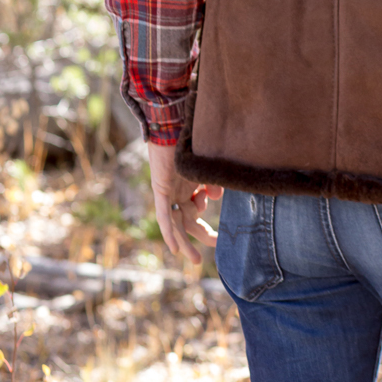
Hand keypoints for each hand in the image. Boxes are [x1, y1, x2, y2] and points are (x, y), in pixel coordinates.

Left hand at [148, 141, 222, 263]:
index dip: (205, 223)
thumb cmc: (190, 138)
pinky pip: (164, 215)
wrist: (173, 121)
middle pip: (187, 220)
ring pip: (175, 223)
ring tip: (194, 260)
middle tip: (216, 243)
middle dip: (200, 234)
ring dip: (184, 242)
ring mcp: (168, 192)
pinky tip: (175, 249)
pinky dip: (169, 232)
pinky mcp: (161, 189)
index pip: (195, 210)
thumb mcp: (207, 165)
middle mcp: (177, 191)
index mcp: (187, 185)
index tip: (221, 234)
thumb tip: (215, 197)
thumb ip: (212, 182)